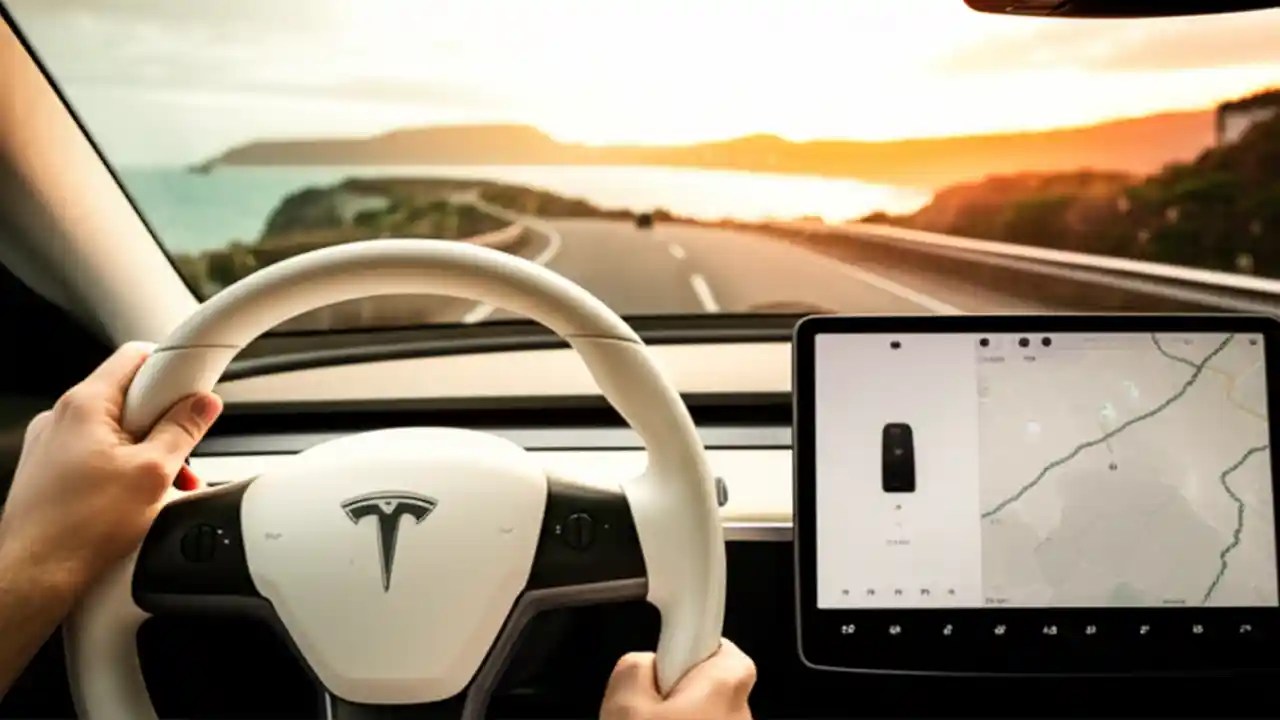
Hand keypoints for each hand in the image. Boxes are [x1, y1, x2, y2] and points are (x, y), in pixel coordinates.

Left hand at [0, 342, 221, 597]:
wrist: (34, 575)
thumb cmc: (78, 529)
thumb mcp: (153, 474)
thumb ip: (183, 431)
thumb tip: (202, 406)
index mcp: (84, 404)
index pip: (138, 356)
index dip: (175, 369)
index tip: (196, 389)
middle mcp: (61, 417)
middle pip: (131, 397)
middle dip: (164, 423)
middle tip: (179, 452)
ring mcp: (52, 444)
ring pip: (116, 429)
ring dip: (146, 451)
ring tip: (157, 485)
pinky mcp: (51, 470)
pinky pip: (97, 453)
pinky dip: (122, 468)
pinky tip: (134, 498)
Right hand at [600, 638, 755, 719]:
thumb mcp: (624, 704)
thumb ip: (634, 665)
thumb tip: (640, 664)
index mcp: (726, 682)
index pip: (710, 633)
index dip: (677, 640)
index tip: (664, 646)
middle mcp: (742, 708)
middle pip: (704, 675)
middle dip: (674, 685)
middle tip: (645, 706)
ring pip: (702, 708)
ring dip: (679, 714)